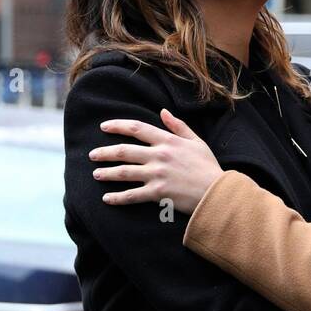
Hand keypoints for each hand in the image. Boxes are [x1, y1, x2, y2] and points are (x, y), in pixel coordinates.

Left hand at [88, 110, 222, 211]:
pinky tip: (107, 198)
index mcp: (167, 141)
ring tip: (96, 174)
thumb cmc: (208, 167)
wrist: (217, 192)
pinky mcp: (157, 193)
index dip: (117, 126)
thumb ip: (178, 126)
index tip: (103, 127)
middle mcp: (159, 156)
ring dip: (107, 173)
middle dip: (105, 152)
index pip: (136, 128)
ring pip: (124, 172)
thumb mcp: (196, 141)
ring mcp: (157, 175)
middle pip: (124, 151)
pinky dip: (117, 197)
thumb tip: (163, 112)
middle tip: (93, 155)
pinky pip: (132, 195)